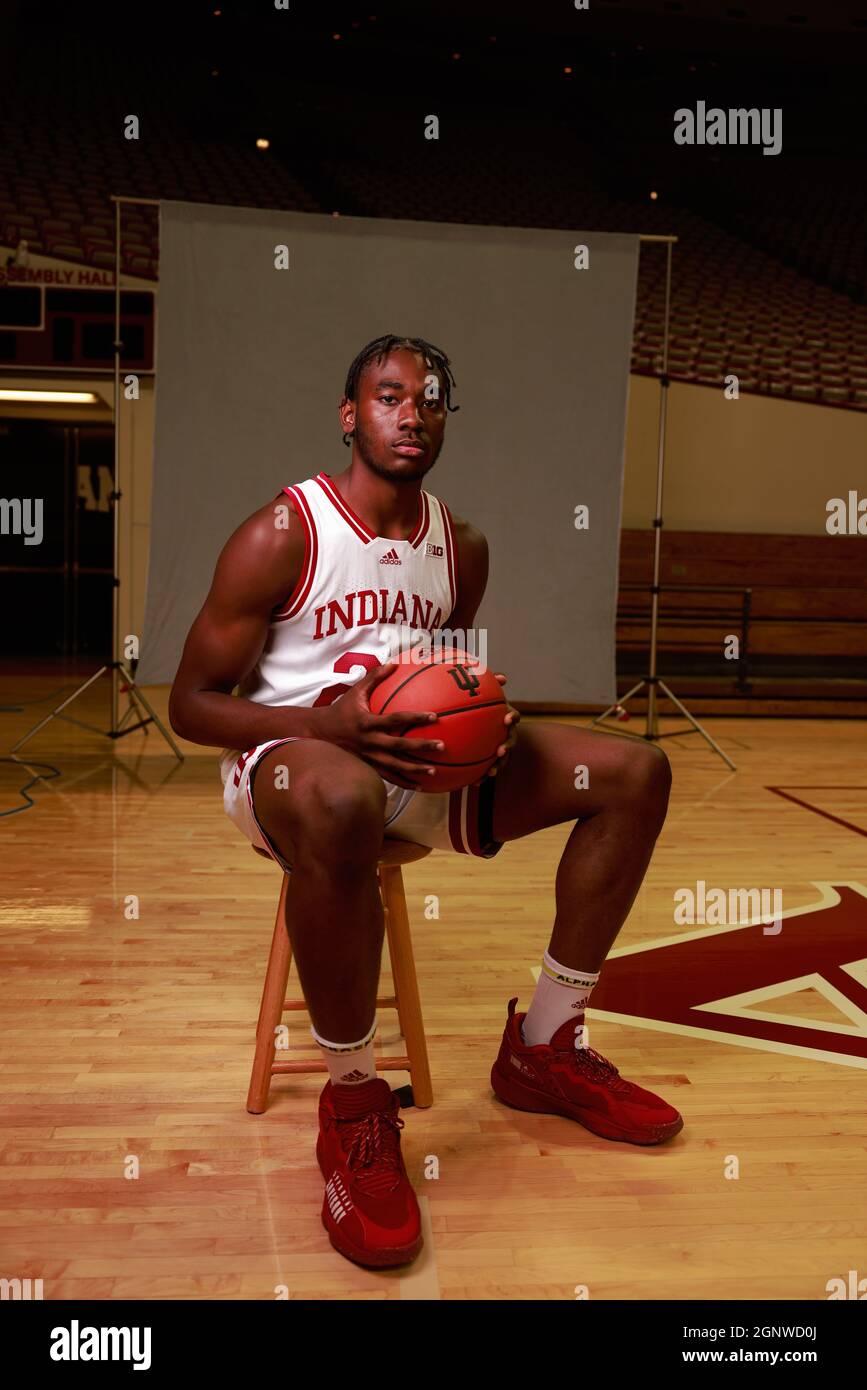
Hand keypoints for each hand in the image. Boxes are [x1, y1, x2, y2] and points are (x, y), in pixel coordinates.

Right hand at [313, 662, 444, 790]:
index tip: (434, 717)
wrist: (319, 734)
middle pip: (399, 746)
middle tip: (441, 746)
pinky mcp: (367, 767)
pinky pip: (388, 777)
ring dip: (415, 770)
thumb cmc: (341, 710)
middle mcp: (369, 742)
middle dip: (421, 747)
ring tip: (434, 772)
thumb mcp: (355, 692)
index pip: (395, 720)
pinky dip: (404, 783)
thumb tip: (394, 663)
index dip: (414, 718)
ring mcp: (368, 757)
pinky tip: (420, 786)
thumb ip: (374, 678)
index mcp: (367, 722)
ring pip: (394, 767)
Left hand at [473, 672, 519, 785]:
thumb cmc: (482, 706)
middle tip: (499, 751)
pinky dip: (482, 776)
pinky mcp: (492, 759)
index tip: (507, 719)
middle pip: (511, 741)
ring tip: (490, 773)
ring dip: (498, 766)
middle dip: (506, 747)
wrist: (480, 725)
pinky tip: (473, 783)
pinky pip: (489, 768)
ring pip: (503, 759)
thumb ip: (489, 686)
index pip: (514, 716)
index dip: (512, 717)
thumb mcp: (484, 695)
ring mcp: (502, 747)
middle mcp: (507, 733)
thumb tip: (502, 676)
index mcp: (506, 717)